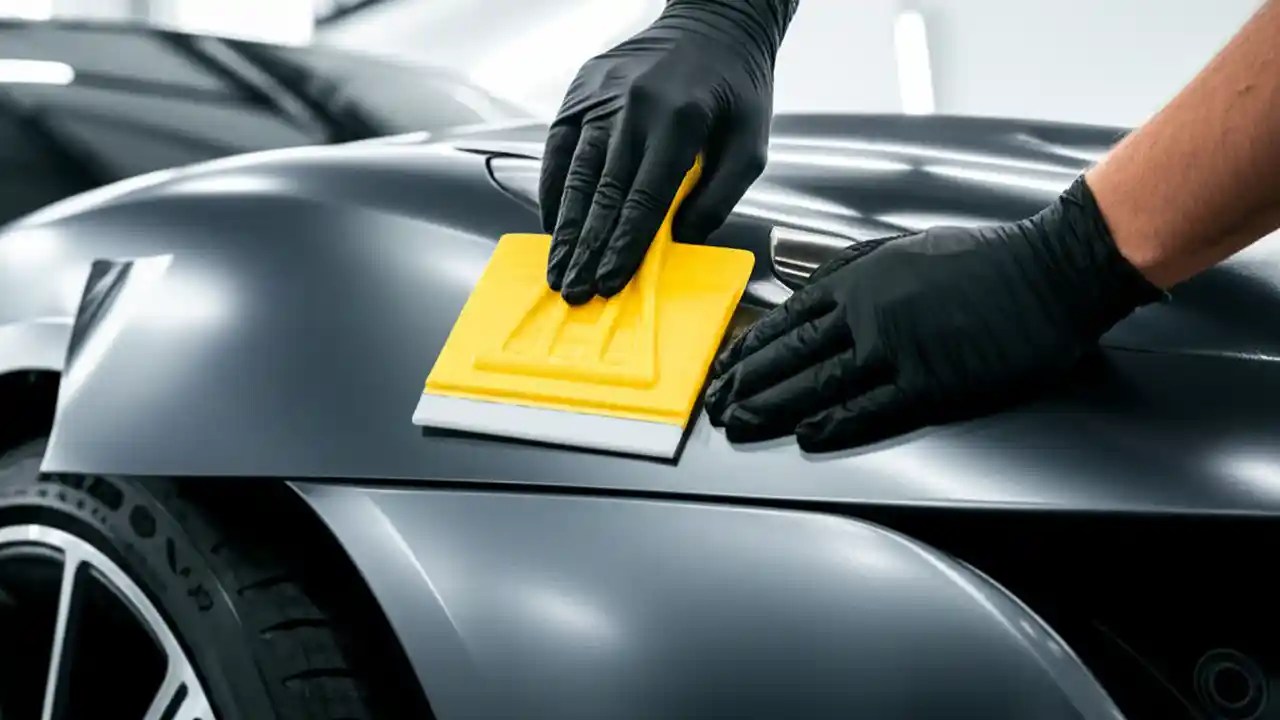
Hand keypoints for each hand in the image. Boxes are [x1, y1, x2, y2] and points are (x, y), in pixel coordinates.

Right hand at [539, 0, 797, 304]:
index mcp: (679, 122)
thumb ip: (719, 197)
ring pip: (577, 174)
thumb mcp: (751, 145)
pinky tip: (552, 223)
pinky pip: (560, 146)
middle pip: (604, 194)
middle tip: (572, 290)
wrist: (712, 26)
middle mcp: (633, 107)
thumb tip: (677, 242)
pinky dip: (554, 188)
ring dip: (565, 228)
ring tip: (556, 268)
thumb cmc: (736, 91)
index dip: (623, 247)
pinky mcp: (582, 90)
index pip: (644, 200)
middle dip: (586, 250)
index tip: (608, 282)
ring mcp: (601, 96)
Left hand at [704, 176, 1164, 451]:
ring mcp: (897, 349)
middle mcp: (867, 313)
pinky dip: (834, 423)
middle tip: (717, 405)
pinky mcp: (930, 382)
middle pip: (790, 355)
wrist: (1046, 271)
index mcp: (859, 278)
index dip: (750, 349)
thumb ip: (849, 266)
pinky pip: (870, 409)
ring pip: (817, 384)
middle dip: (747, 383)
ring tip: (741, 424)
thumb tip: (805, 288)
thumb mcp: (901, 245)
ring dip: (773, 407)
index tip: (725, 368)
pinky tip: (807, 435)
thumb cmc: (980, 257)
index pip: (786, 319)